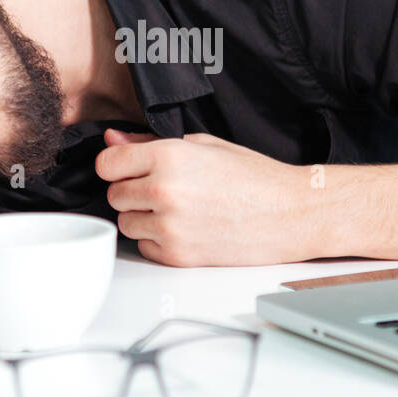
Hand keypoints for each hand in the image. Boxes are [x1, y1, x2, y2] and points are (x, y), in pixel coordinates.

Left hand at [95, 130, 309, 265]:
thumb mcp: (204, 145)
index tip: (126, 167)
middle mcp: (164, 190)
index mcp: (169, 156)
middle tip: (161, 188)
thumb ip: (150, 143)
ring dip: (142, 216)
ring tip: (176, 208)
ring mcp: (170, 226)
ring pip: (125, 223)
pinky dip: (157, 240)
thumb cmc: (254, 177)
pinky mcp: (178, 255)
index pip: (107, 163)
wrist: (291, 213)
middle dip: (131, 190)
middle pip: (113, 195)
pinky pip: (145, 247)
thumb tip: (114, 140)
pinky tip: (184, 228)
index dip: (116, 165)